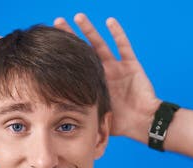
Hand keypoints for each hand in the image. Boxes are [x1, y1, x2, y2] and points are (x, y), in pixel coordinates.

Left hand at [53, 13, 161, 139]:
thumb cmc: (122, 124)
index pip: (75, 65)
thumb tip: (55, 122)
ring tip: (78, 17)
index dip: (64, 55)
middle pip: (84, 50)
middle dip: (71, 36)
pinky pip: (124, 46)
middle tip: (57, 22)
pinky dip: (117, 34)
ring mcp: (117, 67)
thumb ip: (80, 114)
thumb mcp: (96, 117)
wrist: (143, 123)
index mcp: (94, 84)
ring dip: (90, 30)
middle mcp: (104, 72)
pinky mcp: (131, 65)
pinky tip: (109, 21)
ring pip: (100, 44)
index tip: (49, 44)